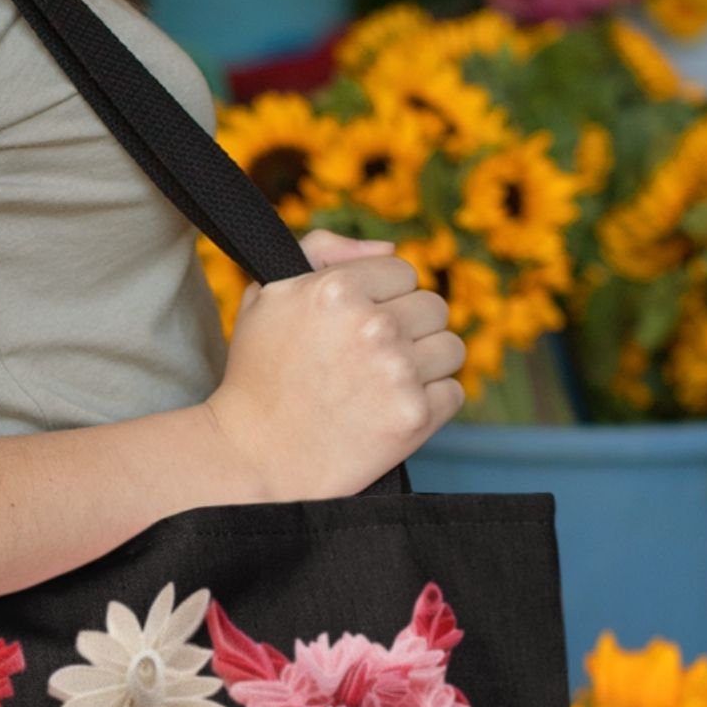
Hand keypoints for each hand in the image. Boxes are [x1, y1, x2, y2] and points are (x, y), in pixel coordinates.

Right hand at [205, 229, 466, 501]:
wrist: (252, 458)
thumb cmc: (258, 376)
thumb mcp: (270, 295)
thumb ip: (323, 250)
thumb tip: (387, 248)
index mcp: (338, 287)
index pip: (403, 271)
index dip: (382, 298)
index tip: (357, 327)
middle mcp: (373, 325)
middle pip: (433, 307)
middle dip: (407, 330)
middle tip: (369, 360)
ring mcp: (397, 372)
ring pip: (451, 348)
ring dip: (424, 366)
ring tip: (383, 386)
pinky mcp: (414, 417)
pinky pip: (453, 394)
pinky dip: (430, 404)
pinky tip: (391, 411)